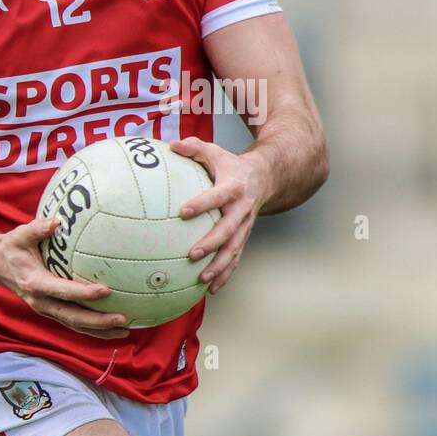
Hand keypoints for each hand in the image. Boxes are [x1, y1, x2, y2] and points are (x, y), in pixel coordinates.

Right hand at [0, 217, 129, 338]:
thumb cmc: (12, 248)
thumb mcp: (20, 235)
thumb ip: (38, 228)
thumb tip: (56, 221)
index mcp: (35, 284)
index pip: (63, 291)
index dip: (84, 293)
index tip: (106, 290)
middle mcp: (41, 302)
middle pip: (73, 317)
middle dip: (99, 322)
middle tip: (123, 319)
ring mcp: (46, 310)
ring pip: (75, 325)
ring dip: (100, 331)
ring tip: (125, 331)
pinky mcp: (51, 311)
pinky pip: (74, 323)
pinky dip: (93, 328)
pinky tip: (113, 327)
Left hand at [170, 137, 269, 294]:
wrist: (265, 178)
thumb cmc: (231, 166)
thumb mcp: (215, 152)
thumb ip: (194, 148)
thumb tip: (171, 145)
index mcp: (234, 187)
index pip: (217, 196)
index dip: (202, 204)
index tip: (183, 212)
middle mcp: (242, 209)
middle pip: (228, 229)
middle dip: (211, 243)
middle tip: (192, 254)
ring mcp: (245, 226)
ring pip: (234, 249)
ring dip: (219, 266)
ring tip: (202, 280)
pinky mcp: (244, 237)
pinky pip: (236, 258)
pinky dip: (225, 275)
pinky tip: (211, 290)